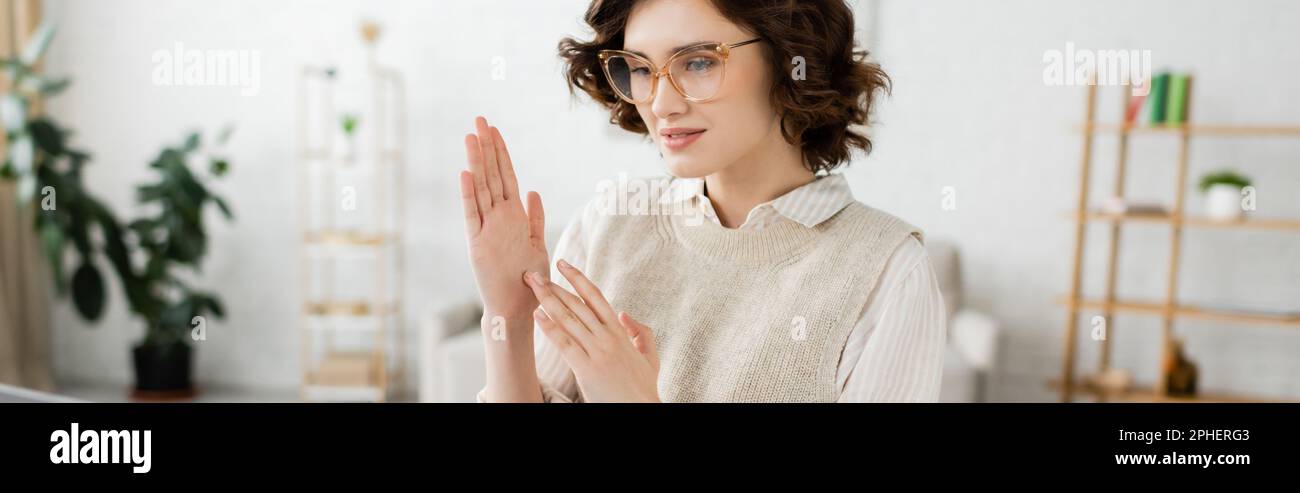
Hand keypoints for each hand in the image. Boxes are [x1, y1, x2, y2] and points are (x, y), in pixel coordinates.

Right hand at [459, 116, 548, 321]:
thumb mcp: (537, 245)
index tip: (495, 129)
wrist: (516, 308)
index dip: (501, 152)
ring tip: (471, 137)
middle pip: (491, 176)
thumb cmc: (528, 281)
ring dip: (477, 163)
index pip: (505, 176)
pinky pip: (473, 215)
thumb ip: (535, 219)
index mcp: (512, 216)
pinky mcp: (477, 244)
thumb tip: (533, 192)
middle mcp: (497, 218)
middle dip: (487, 147)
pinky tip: (465, 173)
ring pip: (481, 190)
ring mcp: (486, 229)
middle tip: (479, 119)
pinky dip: (469, 195)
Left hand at [525, 260, 660, 402]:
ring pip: (568, 319)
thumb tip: (624, 314)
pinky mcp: (586, 368)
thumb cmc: (643, 386)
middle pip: (576, 304)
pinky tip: (538, 315)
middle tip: (535, 273)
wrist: (641, 408)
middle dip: (554, 286)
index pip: (595, 297)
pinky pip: (565, 343)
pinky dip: (550, 327)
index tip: (563, 264)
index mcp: (620, 331)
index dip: (578, 278)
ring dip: (547, 300)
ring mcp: (596, 351)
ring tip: (532, 287)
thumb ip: (642, 332)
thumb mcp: (650, 355)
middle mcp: (607, 337)